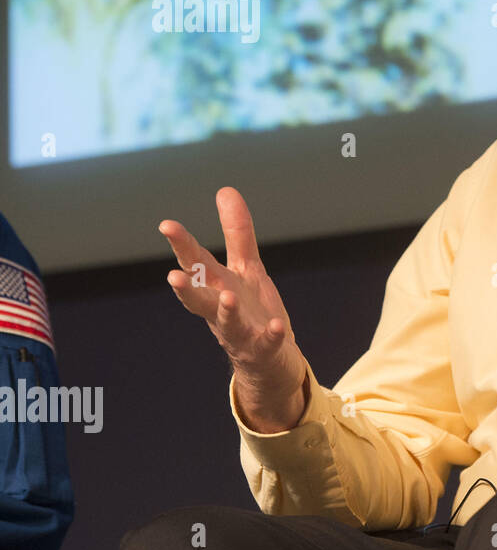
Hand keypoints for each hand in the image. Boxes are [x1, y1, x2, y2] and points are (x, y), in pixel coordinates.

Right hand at [160, 187, 306, 430]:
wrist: (269, 358)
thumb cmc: (250, 309)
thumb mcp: (246, 267)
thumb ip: (236, 232)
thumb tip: (225, 190)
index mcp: (216, 286)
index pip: (195, 263)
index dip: (182, 244)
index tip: (167, 225)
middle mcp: (221, 309)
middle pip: (200, 297)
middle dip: (186, 286)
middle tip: (172, 275)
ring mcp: (240, 331)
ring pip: (227, 323)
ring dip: (225, 311)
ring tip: (226, 297)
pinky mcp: (263, 348)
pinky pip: (266, 342)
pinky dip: (270, 334)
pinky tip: (277, 325)